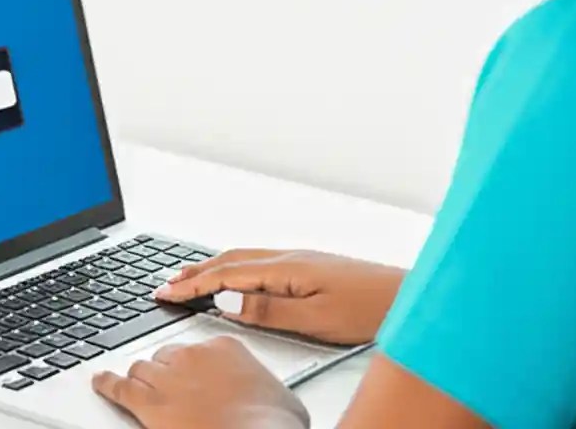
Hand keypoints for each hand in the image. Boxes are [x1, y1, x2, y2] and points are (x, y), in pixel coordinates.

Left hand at [93, 336, 308, 428]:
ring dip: (140, 378)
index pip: (199, 349)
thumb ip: (264, 388)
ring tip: (134, 385)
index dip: (194, 366)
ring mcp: (168, 377)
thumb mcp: (281, 399)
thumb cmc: (272, 425)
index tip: (194, 375)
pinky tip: (100, 382)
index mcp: (225, 347)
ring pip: (143, 369)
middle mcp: (193, 356)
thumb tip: (269, 400)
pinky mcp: (149, 404)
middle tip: (169, 387)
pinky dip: (107, 384)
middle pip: (168, 356)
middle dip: (166, 371)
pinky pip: (119, 387)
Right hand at [154, 250, 404, 345]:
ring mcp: (301, 260)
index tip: (166, 292)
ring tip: (191, 277)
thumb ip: (268, 310)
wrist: (409, 295)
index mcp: (287, 267)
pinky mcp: (311, 267)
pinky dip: (236, 269)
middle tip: (166, 283)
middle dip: (194, 270)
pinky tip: (236, 278)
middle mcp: (291, 257)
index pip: (226, 274)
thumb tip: (227, 301)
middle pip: (230, 259)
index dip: (192, 284)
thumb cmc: (371, 308)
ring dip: (213, 267)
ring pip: (245, 259)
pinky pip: (260, 263)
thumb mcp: (315, 319)